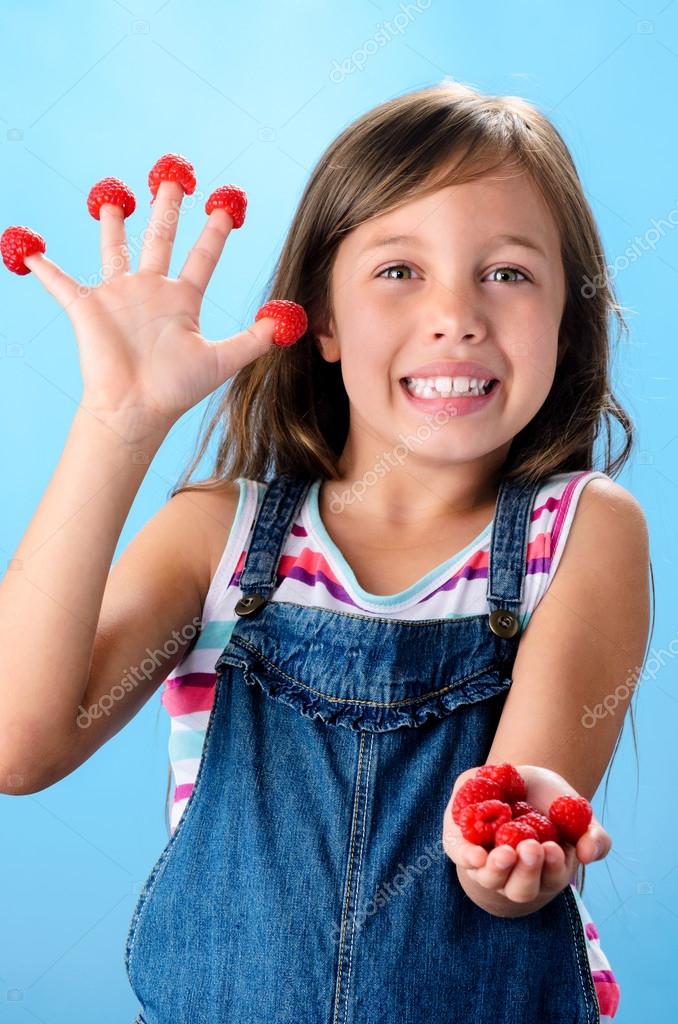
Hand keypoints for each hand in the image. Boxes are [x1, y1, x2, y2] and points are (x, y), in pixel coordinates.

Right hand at [22, 179, 279, 437]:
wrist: (136, 409)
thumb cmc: (176, 389)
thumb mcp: (222, 361)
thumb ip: (254, 338)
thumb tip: (286, 320)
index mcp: (182, 299)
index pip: (202, 256)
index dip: (215, 230)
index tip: (227, 205)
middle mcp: (151, 290)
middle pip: (159, 237)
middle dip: (166, 205)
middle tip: (173, 173)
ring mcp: (118, 296)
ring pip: (114, 247)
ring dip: (112, 222)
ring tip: (111, 194)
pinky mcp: (87, 307)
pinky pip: (59, 281)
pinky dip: (42, 265)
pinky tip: (28, 248)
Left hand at [442, 764, 611, 905]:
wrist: (516, 777)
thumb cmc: (550, 801)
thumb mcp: (575, 811)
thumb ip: (592, 834)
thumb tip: (588, 855)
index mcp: (545, 871)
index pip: (550, 878)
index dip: (552, 867)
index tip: (553, 848)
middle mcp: (514, 874)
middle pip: (519, 889)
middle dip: (525, 871)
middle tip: (531, 848)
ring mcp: (486, 862)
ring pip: (490, 879)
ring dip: (497, 869)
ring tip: (505, 853)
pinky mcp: (461, 843)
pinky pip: (461, 855)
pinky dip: (467, 857)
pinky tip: (476, 854)